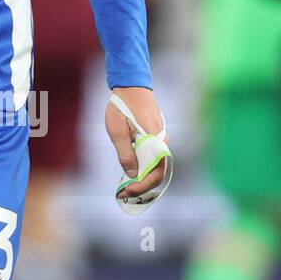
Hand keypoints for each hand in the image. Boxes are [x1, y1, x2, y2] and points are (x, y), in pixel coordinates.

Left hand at [105, 86, 166, 200]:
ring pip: (155, 165)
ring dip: (142, 178)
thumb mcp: (117, 131)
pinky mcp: (156, 137)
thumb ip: (125, 153)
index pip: (155, 173)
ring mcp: (161, 140)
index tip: (126, 191)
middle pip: (157, 172)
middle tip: (124, 192)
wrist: (131, 86)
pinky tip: (131, 171)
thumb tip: (132, 174)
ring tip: (126, 185)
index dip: (141, 186)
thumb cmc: (122, 107)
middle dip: (141, 185)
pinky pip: (153, 156)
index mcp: (156, 142)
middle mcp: (162, 143)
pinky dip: (144, 167)